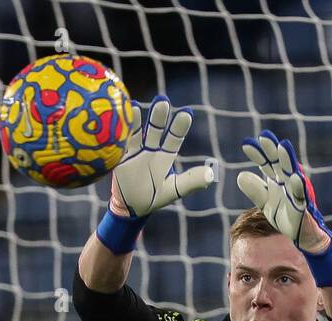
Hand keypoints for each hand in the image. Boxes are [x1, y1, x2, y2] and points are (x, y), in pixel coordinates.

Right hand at [109, 96, 213, 218]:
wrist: (130, 207)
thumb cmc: (154, 198)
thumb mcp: (173, 190)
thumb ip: (190, 181)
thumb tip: (211, 174)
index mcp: (166, 155)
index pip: (174, 137)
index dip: (180, 126)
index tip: (186, 113)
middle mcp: (152, 148)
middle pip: (156, 129)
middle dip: (159, 116)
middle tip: (162, 100)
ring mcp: (136, 150)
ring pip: (137, 131)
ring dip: (138, 118)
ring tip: (133, 105)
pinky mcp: (121, 154)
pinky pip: (121, 140)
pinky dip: (121, 128)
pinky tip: (120, 116)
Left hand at [235, 130, 331, 253]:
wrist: (300, 233)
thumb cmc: (284, 214)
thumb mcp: (265, 203)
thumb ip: (255, 190)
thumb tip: (240, 176)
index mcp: (277, 179)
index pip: (266, 163)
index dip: (257, 154)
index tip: (246, 143)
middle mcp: (287, 181)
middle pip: (279, 162)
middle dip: (272, 149)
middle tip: (264, 136)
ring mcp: (296, 191)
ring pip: (293, 172)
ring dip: (288, 160)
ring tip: (283, 146)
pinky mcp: (304, 204)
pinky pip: (302, 194)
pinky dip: (299, 186)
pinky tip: (296, 177)